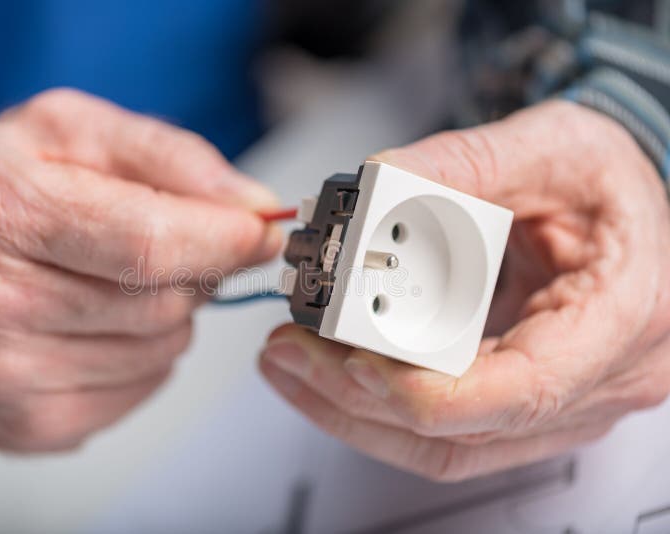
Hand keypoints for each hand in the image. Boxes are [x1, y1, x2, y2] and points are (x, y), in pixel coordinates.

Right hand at [0, 88, 280, 451]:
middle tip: (167, 245)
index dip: (224, 240)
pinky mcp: (26, 424)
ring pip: (163, 351)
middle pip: (163, 304)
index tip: (262, 231)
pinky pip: (142, 390)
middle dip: (195, 272)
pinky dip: (144, 355)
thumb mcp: (67, 133)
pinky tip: (96, 325)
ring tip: (112, 282)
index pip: (146, 243)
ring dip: (168, 314)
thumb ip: (170, 158)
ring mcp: (1, 374)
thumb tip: (254, 208)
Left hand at [259, 100, 669, 480]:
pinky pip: (443, 430)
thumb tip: (378, 183)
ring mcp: (558, 403)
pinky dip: (378, 406)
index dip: (423, 390)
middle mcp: (595, 380)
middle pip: (462, 429)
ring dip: (356, 410)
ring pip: (443, 446)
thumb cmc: (606, 183)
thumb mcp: (552, 146)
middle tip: (291, 349)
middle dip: (359, 396)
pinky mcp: (520, 404)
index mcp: (618, 318)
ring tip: (292, 361)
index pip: (519, 392)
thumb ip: (464, 163)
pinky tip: (328, 373)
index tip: (348, 356)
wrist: (625, 205)